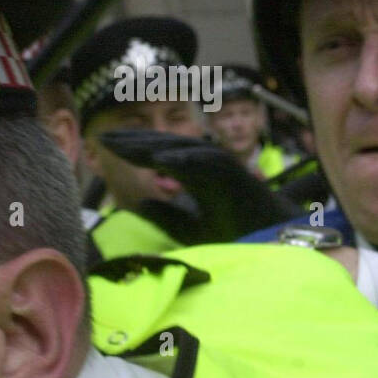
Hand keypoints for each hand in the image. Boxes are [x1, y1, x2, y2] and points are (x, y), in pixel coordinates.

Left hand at [100, 129, 300, 242]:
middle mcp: (205, 163)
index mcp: (194, 173)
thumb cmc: (237, 233)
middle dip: (134, 141)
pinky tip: (162, 162)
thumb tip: (139, 205)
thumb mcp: (192, 228)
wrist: (274, 240)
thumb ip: (166, 217)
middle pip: (164, 145)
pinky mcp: (234, 173)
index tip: (103, 143)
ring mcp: (220, 165)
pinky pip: (207, 162)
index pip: (156, 155)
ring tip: (123, 146)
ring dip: (153, 145)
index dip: (131, 149)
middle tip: (103, 137)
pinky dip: (186, 160)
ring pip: (182, 148)